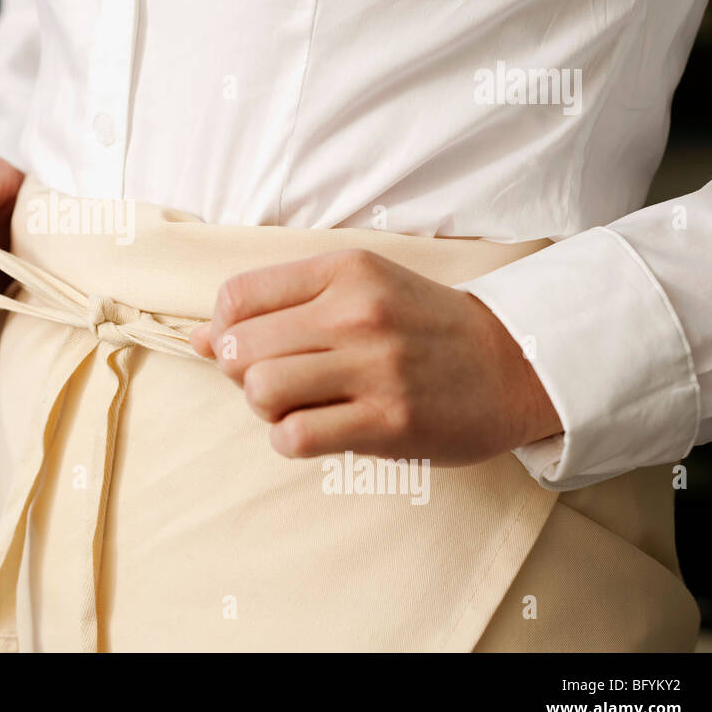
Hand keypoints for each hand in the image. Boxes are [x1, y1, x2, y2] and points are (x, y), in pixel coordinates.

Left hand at [188, 248, 562, 464]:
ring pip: (261, 390)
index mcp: (344, 271)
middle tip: (274, 380)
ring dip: (265, 408)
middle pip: (238, 348)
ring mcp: (375, 368)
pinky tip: (314, 430)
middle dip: (240, 372)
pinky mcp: (389, 421)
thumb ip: (278, 308)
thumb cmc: (421, 326)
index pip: (236, 296)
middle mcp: (357, 313)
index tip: (248, 345)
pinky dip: (290, 439)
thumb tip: (196, 340)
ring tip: (296, 405)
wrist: (515, 364)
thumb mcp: (356, 292)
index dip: (223, 328)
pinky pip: (295, 436)